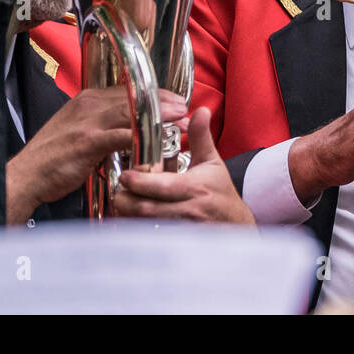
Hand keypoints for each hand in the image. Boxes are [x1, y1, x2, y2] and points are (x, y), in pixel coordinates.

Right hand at [6, 87, 187, 223]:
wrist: (25, 176)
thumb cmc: (51, 159)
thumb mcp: (76, 131)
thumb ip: (100, 124)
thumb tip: (125, 126)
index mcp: (87, 99)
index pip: (128, 90)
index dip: (154, 95)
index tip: (173, 100)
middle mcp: (90, 105)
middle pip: (135, 97)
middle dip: (163, 102)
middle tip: (184, 108)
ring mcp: (89, 122)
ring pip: (134, 112)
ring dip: (160, 116)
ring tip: (180, 120)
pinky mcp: (90, 141)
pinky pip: (124, 135)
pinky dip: (144, 136)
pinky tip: (160, 140)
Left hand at [113, 108, 255, 224]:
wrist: (235, 224)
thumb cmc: (221, 192)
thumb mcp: (212, 162)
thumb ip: (201, 137)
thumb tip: (200, 111)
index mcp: (195, 187)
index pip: (162, 186)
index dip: (139, 182)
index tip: (125, 176)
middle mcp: (188, 210)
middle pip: (147, 209)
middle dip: (126, 201)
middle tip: (118, 192)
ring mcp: (182, 229)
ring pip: (145, 226)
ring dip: (129, 216)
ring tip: (123, 205)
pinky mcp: (178, 242)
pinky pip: (151, 238)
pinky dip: (138, 230)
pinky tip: (134, 221)